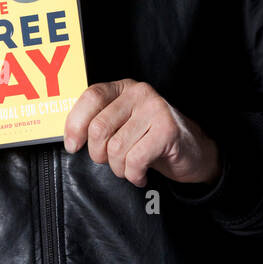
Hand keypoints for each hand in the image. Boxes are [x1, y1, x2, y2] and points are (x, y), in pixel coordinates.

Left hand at [63, 79, 221, 188]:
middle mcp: (139, 93)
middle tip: (111, 161)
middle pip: (99, 128)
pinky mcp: (168, 129)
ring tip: (130, 168)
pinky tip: (142, 174)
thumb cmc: (150, 140)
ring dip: (119, 168)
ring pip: (116, 148)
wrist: (192, 151)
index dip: (75, 124)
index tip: (73, 146)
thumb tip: (70, 139)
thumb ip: (99, 122)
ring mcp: (155, 109)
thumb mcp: (123, 125)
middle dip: (99, 154)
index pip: (90, 97)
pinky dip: (134, 175)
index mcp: (123, 88)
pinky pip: (135, 160)